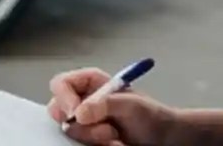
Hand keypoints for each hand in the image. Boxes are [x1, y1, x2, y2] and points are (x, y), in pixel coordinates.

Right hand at [46, 68, 176, 145]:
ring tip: (114, 136)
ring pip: (69, 130)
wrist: (164, 139)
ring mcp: (84, 123)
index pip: (61, 84)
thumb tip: (79, 112)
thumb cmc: (151, 116)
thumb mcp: (130, 105)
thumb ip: (104, 104)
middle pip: (58, 109)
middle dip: (78, 123)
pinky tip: (112, 144)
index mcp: (90, 83)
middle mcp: (82, 101)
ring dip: (91, 137)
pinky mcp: (88, 140)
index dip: (64, 98)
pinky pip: (77, 144)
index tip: (76, 113)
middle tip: (104, 129)